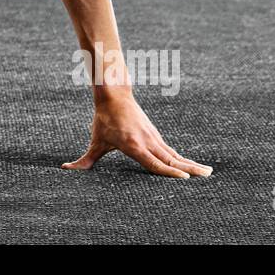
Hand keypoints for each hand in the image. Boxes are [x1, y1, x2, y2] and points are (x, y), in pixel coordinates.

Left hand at [64, 91, 211, 178]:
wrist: (114, 95)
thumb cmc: (103, 120)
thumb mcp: (95, 141)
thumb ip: (84, 160)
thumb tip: (66, 169)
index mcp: (134, 145)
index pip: (154, 163)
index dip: (169, 172)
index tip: (184, 179)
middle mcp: (147, 142)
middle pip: (171, 159)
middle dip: (189, 169)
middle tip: (207, 177)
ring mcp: (154, 138)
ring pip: (175, 155)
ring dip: (192, 164)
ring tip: (208, 173)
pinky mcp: (156, 136)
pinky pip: (172, 151)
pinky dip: (183, 160)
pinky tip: (193, 167)